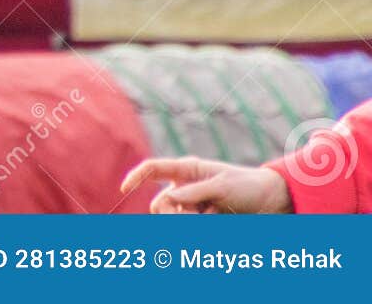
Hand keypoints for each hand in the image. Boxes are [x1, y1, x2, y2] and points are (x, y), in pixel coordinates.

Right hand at [121, 156, 292, 213]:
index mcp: (187, 170)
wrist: (272, 202)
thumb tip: (170, 197)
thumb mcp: (222, 186)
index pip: (153, 169)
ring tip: (213, 220)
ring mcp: (193, 205)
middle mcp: (185, 187)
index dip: (135, 176)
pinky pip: (188, 228)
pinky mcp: (202, 220)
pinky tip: (217, 222)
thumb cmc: (248, 186)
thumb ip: (195, 191)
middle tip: (196, 219)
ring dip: (187, 223)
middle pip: (160, 203)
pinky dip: (198, 229)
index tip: (124, 189)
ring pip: (173, 219)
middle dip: (173, 214)